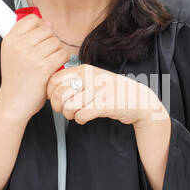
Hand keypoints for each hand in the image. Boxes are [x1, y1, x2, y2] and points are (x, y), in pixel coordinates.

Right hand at [0, 14, 69, 122]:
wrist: (13, 102)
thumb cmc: (16, 79)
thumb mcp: (11, 53)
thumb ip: (25, 36)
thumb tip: (48, 23)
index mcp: (10, 40)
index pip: (32, 19)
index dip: (40, 26)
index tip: (41, 36)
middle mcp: (19, 46)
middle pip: (47, 30)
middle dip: (50, 40)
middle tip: (45, 54)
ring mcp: (31, 56)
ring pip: (56, 42)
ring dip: (57, 51)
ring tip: (49, 61)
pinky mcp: (43, 67)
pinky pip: (62, 54)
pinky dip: (63, 60)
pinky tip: (55, 66)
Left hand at [46, 64, 165, 125]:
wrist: (138, 100)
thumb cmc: (112, 91)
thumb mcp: (93, 78)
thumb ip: (75, 79)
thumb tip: (51, 88)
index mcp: (84, 70)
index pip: (55, 79)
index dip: (50, 93)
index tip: (56, 100)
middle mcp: (90, 78)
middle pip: (59, 94)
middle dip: (58, 106)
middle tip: (64, 110)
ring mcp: (98, 91)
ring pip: (69, 106)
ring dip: (69, 114)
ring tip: (76, 114)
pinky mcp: (104, 105)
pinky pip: (81, 115)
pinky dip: (80, 119)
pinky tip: (85, 117)